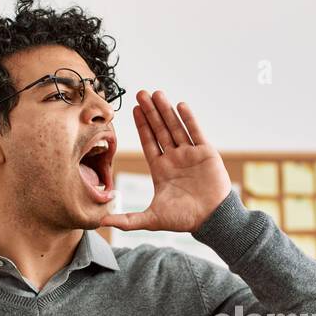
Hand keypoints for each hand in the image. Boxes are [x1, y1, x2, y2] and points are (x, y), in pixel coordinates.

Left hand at [106, 90, 231, 232]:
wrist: (212, 219)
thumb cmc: (184, 219)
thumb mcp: (152, 219)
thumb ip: (128, 220)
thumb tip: (102, 222)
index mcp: (161, 169)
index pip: (149, 142)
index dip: (141, 126)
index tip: (134, 109)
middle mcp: (175, 158)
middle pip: (160, 130)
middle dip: (151, 112)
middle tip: (141, 93)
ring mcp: (190, 154)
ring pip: (176, 127)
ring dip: (166, 110)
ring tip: (157, 93)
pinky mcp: (206, 153)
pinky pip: (196, 132)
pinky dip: (189, 119)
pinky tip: (180, 105)